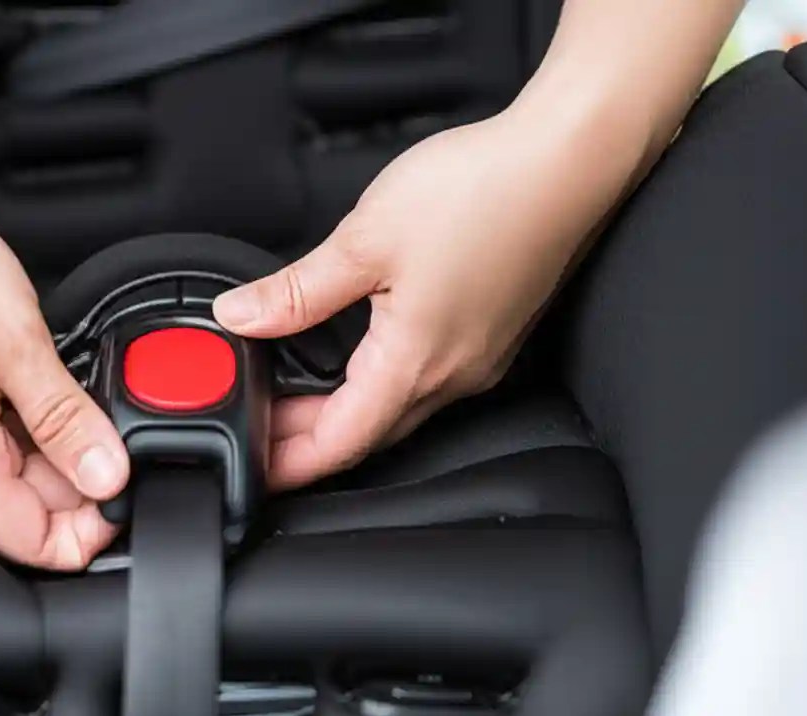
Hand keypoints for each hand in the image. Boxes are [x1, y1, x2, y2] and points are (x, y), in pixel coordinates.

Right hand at [0, 179, 128, 569]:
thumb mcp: (16, 341)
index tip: (124, 507)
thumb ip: (65, 416)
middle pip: (18, 506)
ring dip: (58, 452)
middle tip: (122, 440)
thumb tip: (106, 477)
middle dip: (78, 490)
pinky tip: (56, 388)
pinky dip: (32, 423)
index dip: (80, 540)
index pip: (21, 539)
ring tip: (90, 404)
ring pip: (8, 468)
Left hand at [216, 109, 632, 489]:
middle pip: (367, 433)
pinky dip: (381, 384)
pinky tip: (359, 358)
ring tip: (295, 396)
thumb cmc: (482, 191)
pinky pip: (426, 381)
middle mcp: (454, 375)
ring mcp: (479, 358)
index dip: (289, 462)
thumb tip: (240, 318)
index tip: (253, 465)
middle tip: (259, 423)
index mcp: (415, 364)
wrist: (566, 159)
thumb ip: (296, 292)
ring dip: (344, 412)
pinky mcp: (492, 333)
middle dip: (308, 440)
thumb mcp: (364, 241)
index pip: (339, 443)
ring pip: (398, 409)